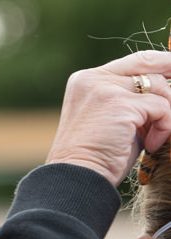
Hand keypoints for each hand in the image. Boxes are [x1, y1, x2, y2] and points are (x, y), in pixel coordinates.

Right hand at [46, 50, 170, 185]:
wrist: (77, 177)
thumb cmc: (96, 155)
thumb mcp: (112, 119)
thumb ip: (132, 100)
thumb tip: (168, 91)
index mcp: (86, 80)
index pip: (134, 61)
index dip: (162, 62)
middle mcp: (93, 79)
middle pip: (149, 66)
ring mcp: (105, 89)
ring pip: (160, 87)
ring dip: (166, 114)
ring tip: (153, 137)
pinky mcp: (119, 104)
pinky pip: (162, 107)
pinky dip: (164, 127)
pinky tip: (151, 144)